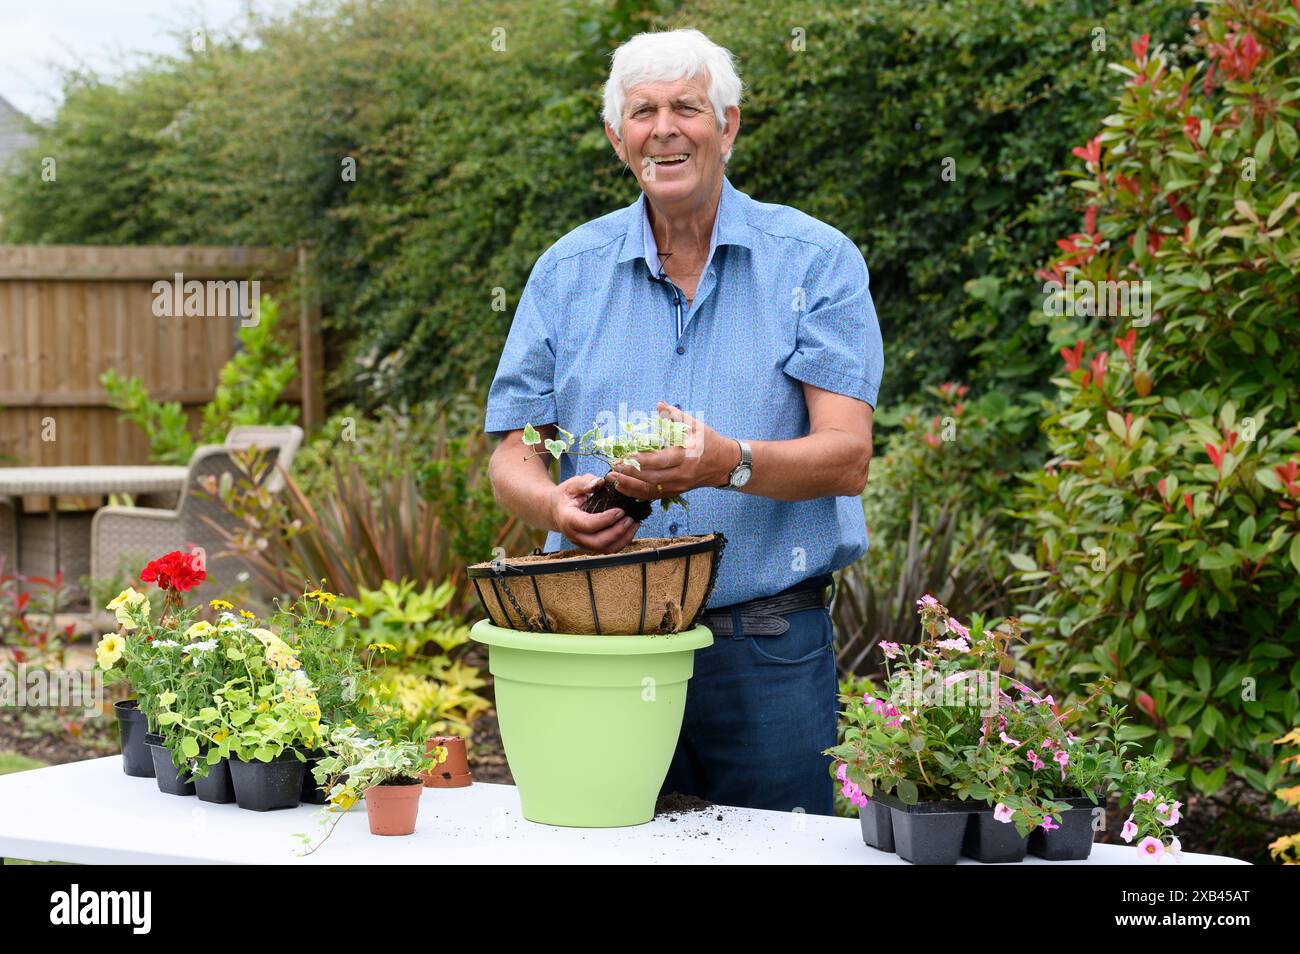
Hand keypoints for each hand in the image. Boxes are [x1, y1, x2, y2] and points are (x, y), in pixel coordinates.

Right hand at [547, 473, 638, 552]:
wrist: (556, 510)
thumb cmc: (566, 496)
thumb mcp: (571, 485)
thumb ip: (585, 483)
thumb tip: (600, 482)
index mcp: (568, 519)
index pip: (588, 524)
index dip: (606, 519)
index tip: (620, 510)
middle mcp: (574, 536)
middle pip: (599, 542)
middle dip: (618, 532)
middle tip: (630, 518)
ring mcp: (583, 543)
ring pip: (606, 549)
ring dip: (623, 539)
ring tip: (634, 523)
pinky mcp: (591, 546)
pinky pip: (609, 549)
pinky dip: (622, 541)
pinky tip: (630, 529)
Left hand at [609, 402, 736, 499]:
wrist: (725, 464)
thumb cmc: (708, 441)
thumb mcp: (695, 425)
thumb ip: (676, 415)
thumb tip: (659, 405)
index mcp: (687, 456)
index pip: (662, 460)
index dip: (644, 460)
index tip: (627, 456)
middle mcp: (682, 474)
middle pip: (653, 477)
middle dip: (631, 473)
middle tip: (613, 466)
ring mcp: (678, 485)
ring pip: (651, 489)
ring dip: (629, 485)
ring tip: (612, 478)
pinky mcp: (675, 492)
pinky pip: (653, 495)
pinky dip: (636, 492)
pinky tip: (622, 486)